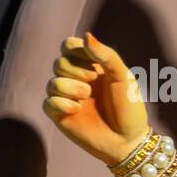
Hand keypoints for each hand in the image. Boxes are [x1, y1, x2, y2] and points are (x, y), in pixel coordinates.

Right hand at [43, 33, 148, 165]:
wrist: (127, 140)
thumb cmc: (129, 108)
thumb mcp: (123, 78)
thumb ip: (107, 56)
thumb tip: (86, 36)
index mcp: (92, 68)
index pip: (70, 47)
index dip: (74, 49)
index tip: (90, 60)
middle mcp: (77, 81)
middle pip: (59, 62)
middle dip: (75, 70)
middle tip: (92, 82)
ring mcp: (67, 98)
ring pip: (53, 82)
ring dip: (70, 88)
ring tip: (87, 97)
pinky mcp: (60, 115)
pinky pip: (48, 102)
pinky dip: (61, 103)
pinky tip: (76, 110)